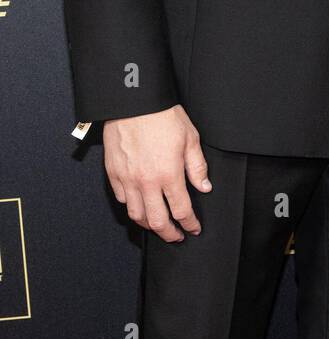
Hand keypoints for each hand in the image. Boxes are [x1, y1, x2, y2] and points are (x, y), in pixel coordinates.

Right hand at [103, 105, 210, 242]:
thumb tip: (204, 187)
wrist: (133, 102)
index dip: (190, 224)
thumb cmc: (162, 116)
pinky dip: (132, 207)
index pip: (182, 210)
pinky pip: (121, 199)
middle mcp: (147, 181)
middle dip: (169, 233)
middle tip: (176, 236)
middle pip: (157, 221)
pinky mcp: (113, 173)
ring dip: (148, 225)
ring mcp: (127, 179)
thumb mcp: (190, 138)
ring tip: (157, 224)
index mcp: (168, 174)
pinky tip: (140, 205)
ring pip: (136, 215)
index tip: (194, 228)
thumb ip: (197, 167)